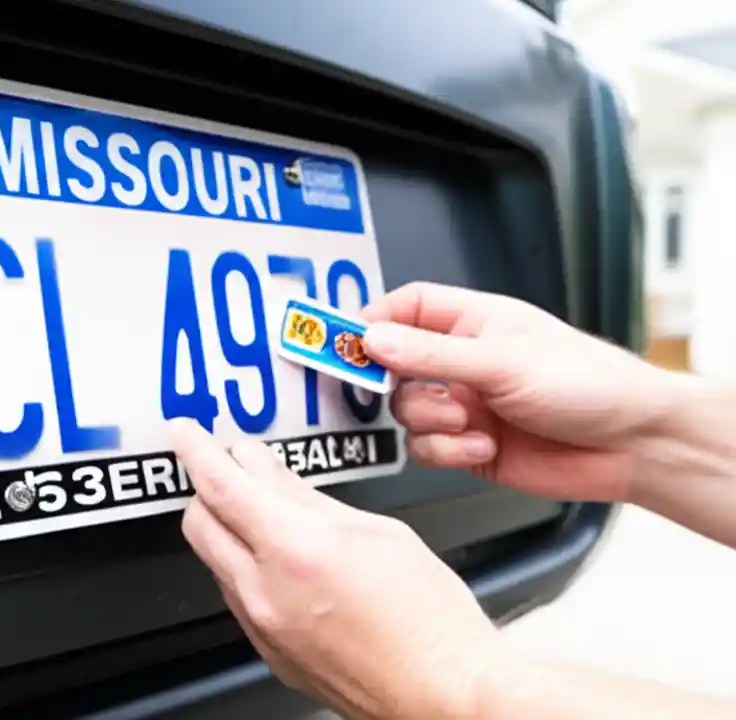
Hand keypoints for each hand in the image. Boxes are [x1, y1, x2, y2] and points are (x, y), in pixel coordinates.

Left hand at [171, 418, 507, 719]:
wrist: (448, 698)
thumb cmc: (431, 623)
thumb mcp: (379, 533)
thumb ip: (307, 497)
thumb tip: (264, 467)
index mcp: (296, 550)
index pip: (220, 486)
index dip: (194, 450)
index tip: (183, 430)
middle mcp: (266, 592)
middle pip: (199, 522)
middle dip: (209, 489)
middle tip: (238, 472)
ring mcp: (264, 628)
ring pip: (215, 560)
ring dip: (231, 530)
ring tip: (276, 519)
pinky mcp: (270, 654)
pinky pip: (237, 598)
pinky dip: (249, 570)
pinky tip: (289, 565)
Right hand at [360, 282, 675, 501]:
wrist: (632, 446)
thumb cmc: (590, 384)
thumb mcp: (502, 361)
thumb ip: (431, 354)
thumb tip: (374, 339)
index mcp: (474, 322)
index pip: (405, 309)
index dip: (373, 322)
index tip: (348, 341)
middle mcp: (463, 362)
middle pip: (395, 365)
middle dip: (397, 383)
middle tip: (395, 390)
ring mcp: (465, 405)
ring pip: (407, 413)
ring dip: (430, 422)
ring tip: (467, 422)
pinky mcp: (469, 447)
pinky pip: (427, 450)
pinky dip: (447, 452)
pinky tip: (482, 445)